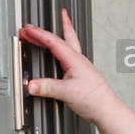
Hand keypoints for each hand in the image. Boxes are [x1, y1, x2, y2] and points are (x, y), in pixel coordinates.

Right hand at [19, 7, 114, 124]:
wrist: (107, 110)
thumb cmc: (95, 99)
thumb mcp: (66, 92)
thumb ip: (47, 88)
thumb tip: (31, 85)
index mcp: (74, 59)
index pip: (52, 41)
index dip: (38, 34)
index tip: (26, 29)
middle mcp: (78, 59)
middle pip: (61, 38)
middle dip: (44, 31)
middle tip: (31, 26)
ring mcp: (81, 66)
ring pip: (69, 43)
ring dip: (61, 32)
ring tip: (59, 23)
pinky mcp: (82, 74)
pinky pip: (71, 55)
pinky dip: (64, 49)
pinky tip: (63, 53)